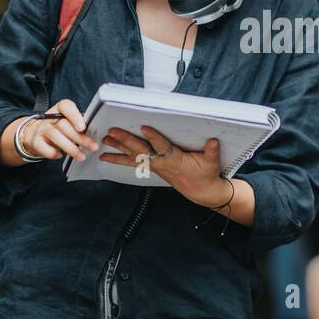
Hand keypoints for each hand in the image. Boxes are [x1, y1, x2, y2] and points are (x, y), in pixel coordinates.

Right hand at [19, 99, 100, 160]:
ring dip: (70, 148)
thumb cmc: (58, 129)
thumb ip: (79, 126)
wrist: (34, 135)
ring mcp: (40, 128)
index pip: (66, 106)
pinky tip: (60, 156)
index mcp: (60, 109)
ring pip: (55, 136)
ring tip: (81, 156)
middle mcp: (49, 117)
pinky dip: (53, 153)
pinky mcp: (34, 141)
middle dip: (80, 137)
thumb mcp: (68, 122)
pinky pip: (44, 147)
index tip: (83, 128)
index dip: (75, 116)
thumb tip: (96, 135)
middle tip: (93, 147)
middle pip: (64, 125)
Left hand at [99, 125, 229, 206]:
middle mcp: (161, 163)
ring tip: (104, 141)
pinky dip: (119, 158)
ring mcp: (155, 166)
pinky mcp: (152, 167)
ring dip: (118, 149)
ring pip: (133, 157)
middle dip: (126, 141)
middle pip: (141, 151)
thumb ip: (212, 151)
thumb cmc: (205, 175)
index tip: (144, 127)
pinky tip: (107, 155)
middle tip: (112, 132)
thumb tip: (213, 141)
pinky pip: (133, 162)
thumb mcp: (212, 163)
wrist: (200, 191)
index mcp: (175, 160)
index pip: (162, 147)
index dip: (153, 137)